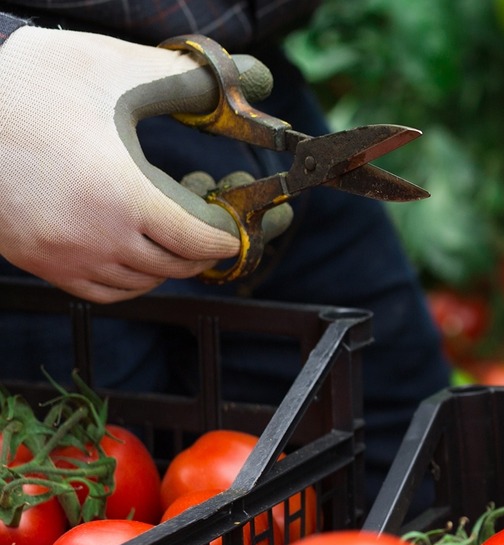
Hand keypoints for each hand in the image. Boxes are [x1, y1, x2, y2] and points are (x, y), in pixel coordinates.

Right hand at [0, 28, 287, 301]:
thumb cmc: (31, 83)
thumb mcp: (115, 69)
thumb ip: (185, 82)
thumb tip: (246, 82)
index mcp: (123, 197)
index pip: (199, 241)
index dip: (224, 232)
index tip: (230, 216)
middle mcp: (96, 238)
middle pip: (175, 265)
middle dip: (197, 242)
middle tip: (200, 209)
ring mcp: (64, 255)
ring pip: (141, 282)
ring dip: (165, 260)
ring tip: (164, 221)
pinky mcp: (38, 261)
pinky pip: (102, 291)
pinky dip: (128, 277)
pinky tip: (130, 243)